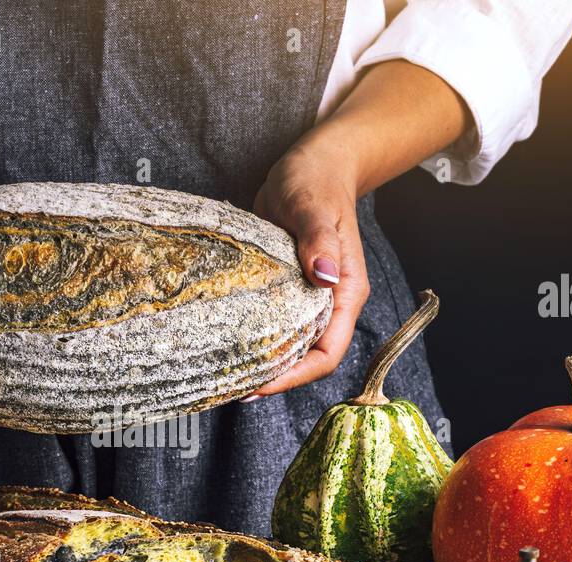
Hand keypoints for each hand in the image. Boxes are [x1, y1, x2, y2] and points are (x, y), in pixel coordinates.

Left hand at [252, 137, 368, 396]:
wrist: (314, 165)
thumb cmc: (316, 182)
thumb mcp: (312, 208)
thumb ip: (319, 241)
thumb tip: (324, 276)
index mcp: (345, 292)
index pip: (327, 352)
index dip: (296, 375)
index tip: (262, 383)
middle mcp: (329, 302)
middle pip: (307, 358)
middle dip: (275, 377)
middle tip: (233, 387)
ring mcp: (308, 297)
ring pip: (289, 345)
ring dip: (262, 361)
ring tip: (226, 374)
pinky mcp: (286, 288)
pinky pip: (273, 323)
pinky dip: (253, 337)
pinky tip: (226, 343)